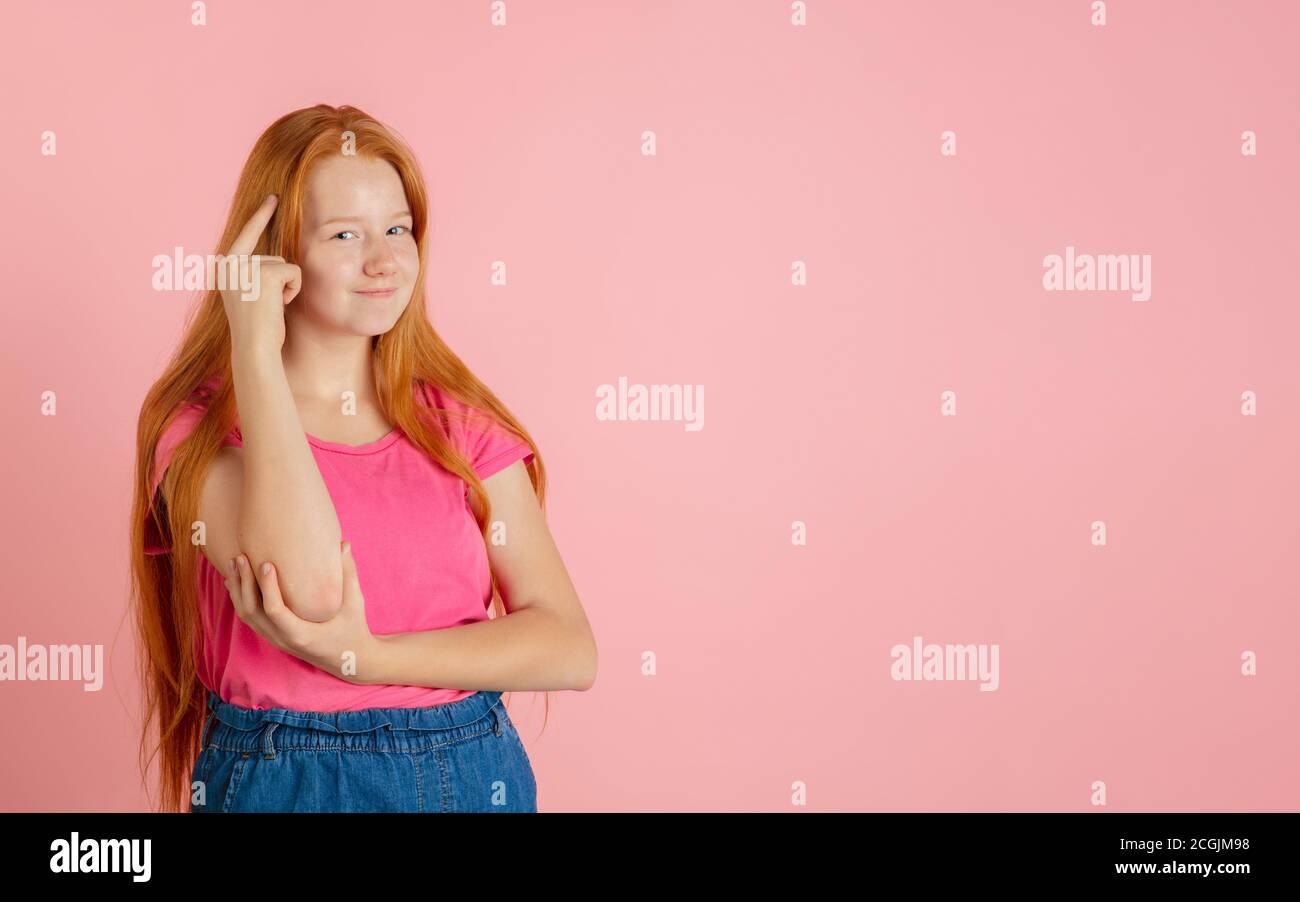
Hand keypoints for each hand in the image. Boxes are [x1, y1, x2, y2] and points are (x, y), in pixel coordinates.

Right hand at [217, 194, 300, 355]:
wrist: (254, 347)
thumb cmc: (256, 329)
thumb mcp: (249, 295)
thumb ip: (254, 274)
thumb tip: (278, 259)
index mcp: (224, 267)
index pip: (247, 234)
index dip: (262, 215)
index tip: (274, 197)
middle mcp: (230, 263)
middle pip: (273, 257)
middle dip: (280, 281)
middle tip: (267, 305)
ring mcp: (247, 266)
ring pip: (286, 264)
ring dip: (287, 287)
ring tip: (271, 306)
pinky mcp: (266, 273)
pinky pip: (294, 271)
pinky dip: (294, 289)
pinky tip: (280, 304)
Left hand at [223, 541, 377, 684]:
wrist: (349, 660)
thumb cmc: (353, 629)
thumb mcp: (355, 603)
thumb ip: (348, 573)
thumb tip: (344, 543)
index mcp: (302, 635)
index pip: (275, 611)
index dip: (268, 587)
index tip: (267, 563)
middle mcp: (283, 640)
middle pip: (253, 612)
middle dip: (244, 583)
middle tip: (241, 557)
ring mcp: (275, 639)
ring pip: (247, 615)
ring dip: (237, 589)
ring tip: (234, 563)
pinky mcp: (273, 636)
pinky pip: (250, 617)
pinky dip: (240, 598)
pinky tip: (235, 580)